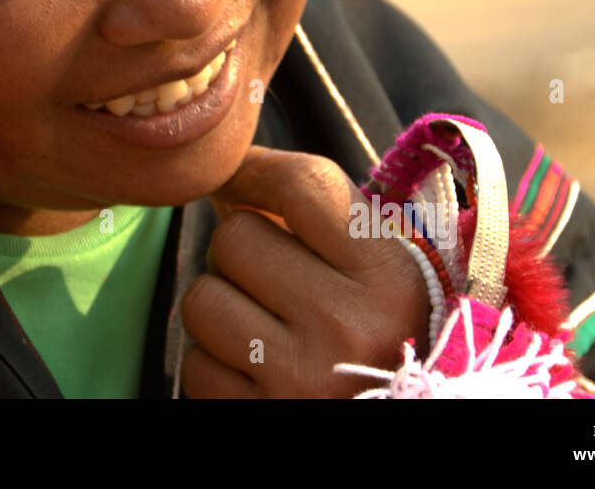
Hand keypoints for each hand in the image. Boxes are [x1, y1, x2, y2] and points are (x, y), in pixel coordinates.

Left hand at [181, 146, 428, 397]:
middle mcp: (349, 327)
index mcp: (391, 278)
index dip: (254, 170)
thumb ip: (318, 218)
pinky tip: (253, 371)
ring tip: (259, 327)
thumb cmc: (379, 338)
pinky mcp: (258, 416)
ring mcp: (300, 378)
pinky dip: (213, 364)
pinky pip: (193, 364)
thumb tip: (225, 174)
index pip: (304, 186)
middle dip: (239, 254)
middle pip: (233, 236)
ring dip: (220, 307)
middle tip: (266, 281)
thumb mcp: (380, 274)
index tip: (237, 177)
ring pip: (202, 298)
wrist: (401, 423)